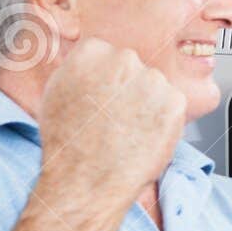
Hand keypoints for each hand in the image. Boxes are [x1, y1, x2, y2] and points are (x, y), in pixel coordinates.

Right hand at [36, 38, 186, 215]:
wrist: (86, 180)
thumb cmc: (68, 144)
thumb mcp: (56, 93)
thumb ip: (79, 70)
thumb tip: (92, 65)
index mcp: (92, 50)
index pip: (108, 55)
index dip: (106, 82)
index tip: (102, 98)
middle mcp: (124, 58)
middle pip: (133, 70)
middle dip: (128, 90)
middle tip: (116, 119)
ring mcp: (152, 79)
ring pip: (155, 87)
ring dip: (148, 105)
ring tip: (129, 132)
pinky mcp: (175, 101)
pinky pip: (172, 106)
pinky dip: (165, 121)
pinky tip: (145, 138)